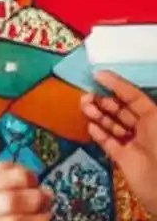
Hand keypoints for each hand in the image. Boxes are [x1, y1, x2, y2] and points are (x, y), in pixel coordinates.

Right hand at [82, 71, 156, 214]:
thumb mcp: (154, 118)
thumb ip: (136, 100)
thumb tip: (120, 84)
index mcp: (154, 117)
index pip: (133, 96)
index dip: (116, 85)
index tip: (97, 76)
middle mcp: (144, 129)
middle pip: (121, 110)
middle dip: (104, 100)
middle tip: (86, 94)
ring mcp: (133, 144)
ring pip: (112, 125)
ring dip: (98, 114)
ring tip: (84, 106)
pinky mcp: (122, 158)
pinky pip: (108, 143)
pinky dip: (98, 133)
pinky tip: (89, 125)